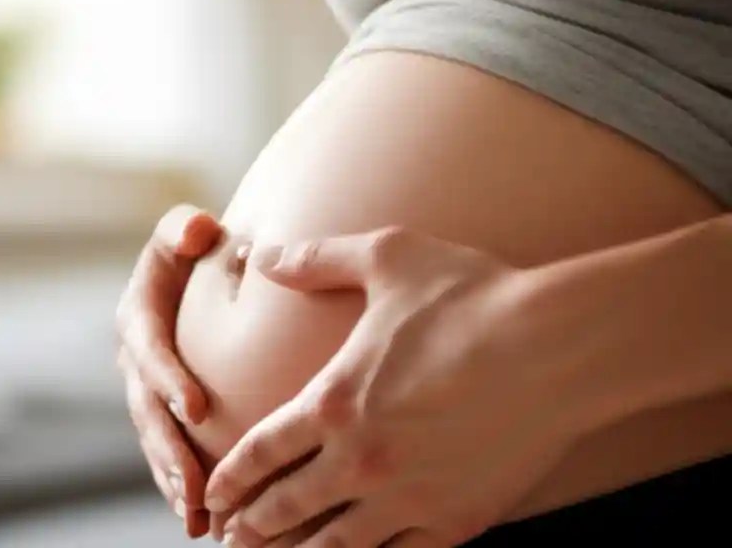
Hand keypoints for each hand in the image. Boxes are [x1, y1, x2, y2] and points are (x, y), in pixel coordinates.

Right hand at [116, 204, 223, 537]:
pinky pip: (165, 452)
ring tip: (198, 518)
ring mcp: (143, 388)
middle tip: (196, 488)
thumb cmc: (194, 246)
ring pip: (153, 442)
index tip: (199, 411)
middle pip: (146, 411)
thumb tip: (200, 230)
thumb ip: (185, 228)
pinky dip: (178, 485)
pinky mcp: (159, 410)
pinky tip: (201, 521)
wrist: (191, 269)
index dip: (169, 381)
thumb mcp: (184, 230)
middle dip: (169, 452)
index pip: (150, 351)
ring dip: (172, 480)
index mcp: (138, 315)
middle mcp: (133, 357)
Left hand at [207, 227, 573, 547]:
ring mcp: (411, 497)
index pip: (262, 453)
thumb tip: (265, 255)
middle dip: (253, 528)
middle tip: (230, 539)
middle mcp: (363, 460)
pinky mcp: (458, 520)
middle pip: (289, 508)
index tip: (214, 493)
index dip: (232, 478)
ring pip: (338, 546)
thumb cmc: (474, 296)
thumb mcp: (387, 258)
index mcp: (335, 402)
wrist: (560, 346)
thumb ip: (317, 260)